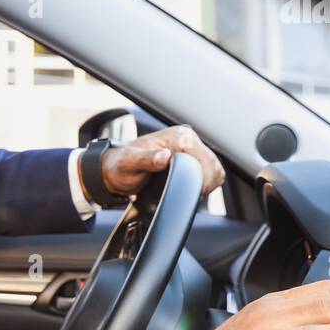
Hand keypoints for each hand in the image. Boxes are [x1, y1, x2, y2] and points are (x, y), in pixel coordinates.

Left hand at [99, 125, 224, 198]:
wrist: (116, 171)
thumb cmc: (121, 167)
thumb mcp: (130, 164)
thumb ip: (147, 159)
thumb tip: (164, 156)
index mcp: (177, 136)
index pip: (204, 157)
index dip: (203, 177)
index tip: (195, 190)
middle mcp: (186, 138)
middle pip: (213, 163)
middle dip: (206, 181)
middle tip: (191, 193)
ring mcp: (190, 148)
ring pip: (214, 167)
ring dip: (208, 182)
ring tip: (191, 191)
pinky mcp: (191, 158)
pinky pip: (209, 171)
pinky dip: (206, 182)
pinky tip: (194, 188)